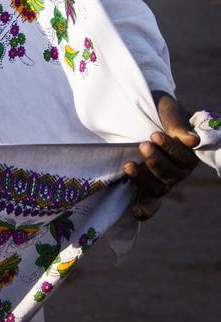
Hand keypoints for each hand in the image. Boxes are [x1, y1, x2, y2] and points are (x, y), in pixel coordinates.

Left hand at [123, 91, 199, 220]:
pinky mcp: (148, 188)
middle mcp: (178, 172)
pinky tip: (134, 211)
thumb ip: (177, 125)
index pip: (183, 158)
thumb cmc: (159, 111)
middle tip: (143, 145)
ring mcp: (163, 182)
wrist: (142, 111)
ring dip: (144, 179)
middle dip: (155, 161)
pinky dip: (144, 210)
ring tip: (128, 165)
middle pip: (171, 175)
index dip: (170, 148)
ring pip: (158, 189)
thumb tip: (192, 140)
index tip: (154, 135)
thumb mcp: (168, 111)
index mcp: (187, 154)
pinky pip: (150, 205)